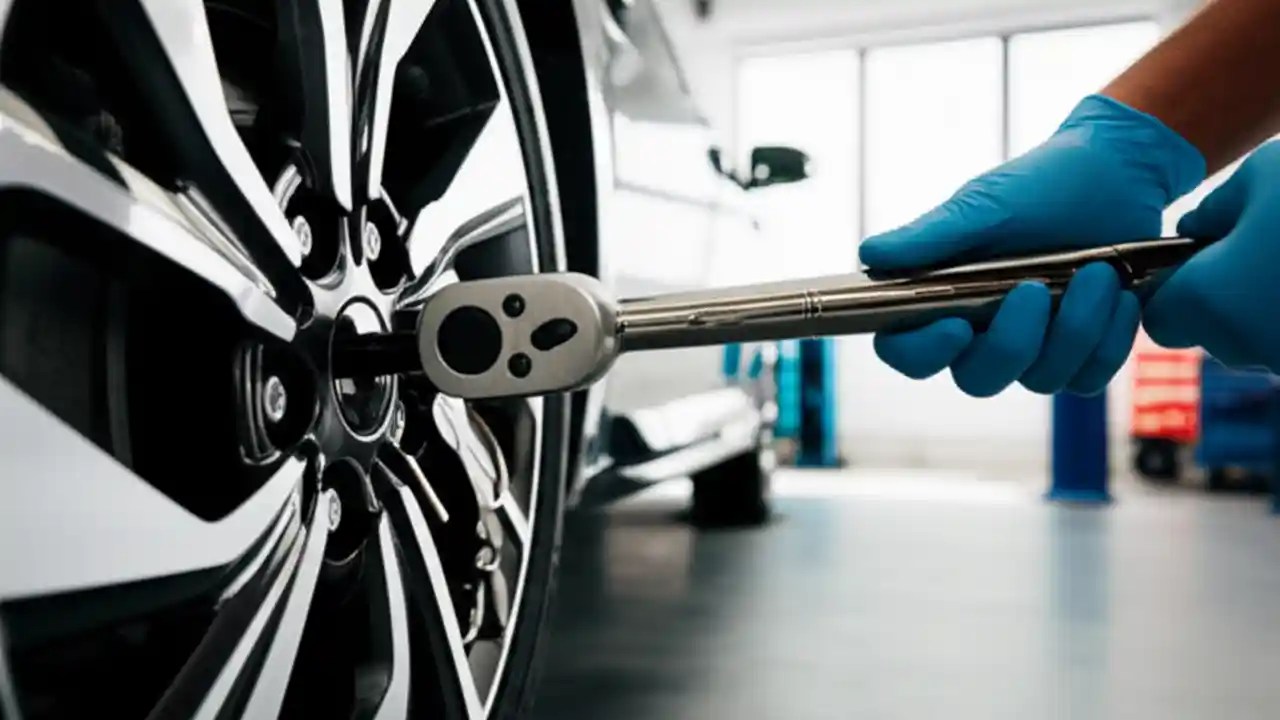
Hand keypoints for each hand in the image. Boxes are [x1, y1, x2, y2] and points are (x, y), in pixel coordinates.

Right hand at [859, 95, 1203, 395]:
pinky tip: (1120, 297)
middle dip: (1011, 343)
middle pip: (977, 380)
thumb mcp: (983, 205)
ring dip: (1074, 330)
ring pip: (1041, 380)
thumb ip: (930, 237)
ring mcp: (1034, 349)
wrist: (1117, 173)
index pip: (907, 352)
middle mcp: (981, 334)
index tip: (956, 324)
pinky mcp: (1082, 353)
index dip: (923, 352)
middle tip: (1035, 290)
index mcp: (942, 300)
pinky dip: (1108, 340)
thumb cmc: (1040, 185)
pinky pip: (1089, 378)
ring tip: (1098, 274)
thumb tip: (870, 255)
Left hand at [1145, 142, 1279, 371]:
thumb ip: (1211, 212)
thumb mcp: (1261, 178)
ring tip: (1277, 257)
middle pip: (1203, 330)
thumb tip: (1195, 232)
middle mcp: (1240, 343)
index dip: (1168, 288)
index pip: (1156, 314)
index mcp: (1207, 299)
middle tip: (1246, 250)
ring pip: (1249, 338)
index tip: (1193, 259)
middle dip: (1217, 296)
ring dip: (1257, 306)